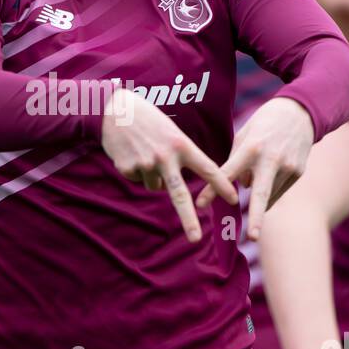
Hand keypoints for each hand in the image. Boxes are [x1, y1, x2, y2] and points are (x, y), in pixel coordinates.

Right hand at [101, 87, 236, 241]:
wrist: (114, 109)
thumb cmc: (149, 120)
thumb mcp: (171, 131)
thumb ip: (180, 156)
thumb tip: (172, 189)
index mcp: (181, 145)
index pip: (207, 168)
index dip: (221, 185)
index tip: (234, 199)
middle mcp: (165, 157)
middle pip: (180, 195)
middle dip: (188, 219)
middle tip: (195, 239)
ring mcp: (145, 164)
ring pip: (156, 186)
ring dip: (153, 175)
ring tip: (145, 151)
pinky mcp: (128, 169)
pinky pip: (138, 179)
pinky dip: (137, 170)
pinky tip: (132, 153)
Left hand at [196, 97, 313, 239]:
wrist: (300, 112)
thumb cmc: (264, 124)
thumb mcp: (244, 135)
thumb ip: (237, 162)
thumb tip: (240, 188)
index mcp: (252, 148)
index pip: (228, 173)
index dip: (212, 190)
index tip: (199, 204)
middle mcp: (271, 159)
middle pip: (260, 193)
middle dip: (255, 216)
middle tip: (251, 237)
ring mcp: (288, 167)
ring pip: (267, 195)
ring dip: (257, 197)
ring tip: (258, 176)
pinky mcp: (299, 173)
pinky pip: (279, 191)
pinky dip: (269, 192)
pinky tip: (268, 178)